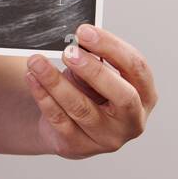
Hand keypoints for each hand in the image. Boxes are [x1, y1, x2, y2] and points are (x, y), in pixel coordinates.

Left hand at [25, 24, 156, 159]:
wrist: (66, 127)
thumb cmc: (89, 93)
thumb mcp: (97, 74)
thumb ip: (93, 59)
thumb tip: (79, 40)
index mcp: (145, 95)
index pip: (136, 68)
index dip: (112, 47)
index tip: (85, 31)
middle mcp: (132, 121)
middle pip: (121, 94)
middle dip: (93, 70)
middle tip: (69, 52)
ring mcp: (107, 138)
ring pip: (81, 108)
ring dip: (56, 81)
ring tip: (37, 61)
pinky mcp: (79, 146)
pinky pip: (58, 119)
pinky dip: (43, 95)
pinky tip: (32, 78)